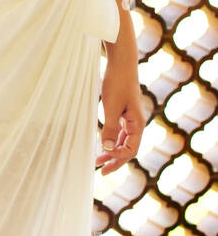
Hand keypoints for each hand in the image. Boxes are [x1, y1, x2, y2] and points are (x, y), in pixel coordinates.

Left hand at [95, 57, 145, 174]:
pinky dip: (113, 141)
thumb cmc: (117, 82)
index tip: (101, 155)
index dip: (117, 157)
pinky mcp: (125, 113)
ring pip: (124, 142)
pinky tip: (103, 143)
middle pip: (129, 149)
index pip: (130, 150)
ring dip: (112, 152)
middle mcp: (137, 124)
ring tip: (98, 161)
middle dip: (116, 162)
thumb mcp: (111, 107)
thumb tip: (107, 148)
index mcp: (137, 124)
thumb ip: (110, 129)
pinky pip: (121, 133)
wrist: (121, 63)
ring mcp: (131, 119)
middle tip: (102, 173)